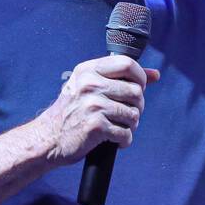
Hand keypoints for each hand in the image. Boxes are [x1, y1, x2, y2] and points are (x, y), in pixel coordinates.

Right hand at [38, 55, 160, 167]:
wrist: (48, 138)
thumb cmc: (72, 112)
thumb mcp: (89, 86)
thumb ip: (121, 78)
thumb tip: (155, 74)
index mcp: (88, 70)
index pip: (127, 63)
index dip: (140, 77)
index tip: (137, 88)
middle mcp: (89, 84)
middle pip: (136, 91)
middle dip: (137, 106)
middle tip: (125, 114)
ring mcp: (93, 105)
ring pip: (134, 114)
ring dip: (131, 125)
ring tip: (118, 127)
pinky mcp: (96, 126)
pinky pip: (126, 133)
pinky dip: (124, 140)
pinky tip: (114, 140)